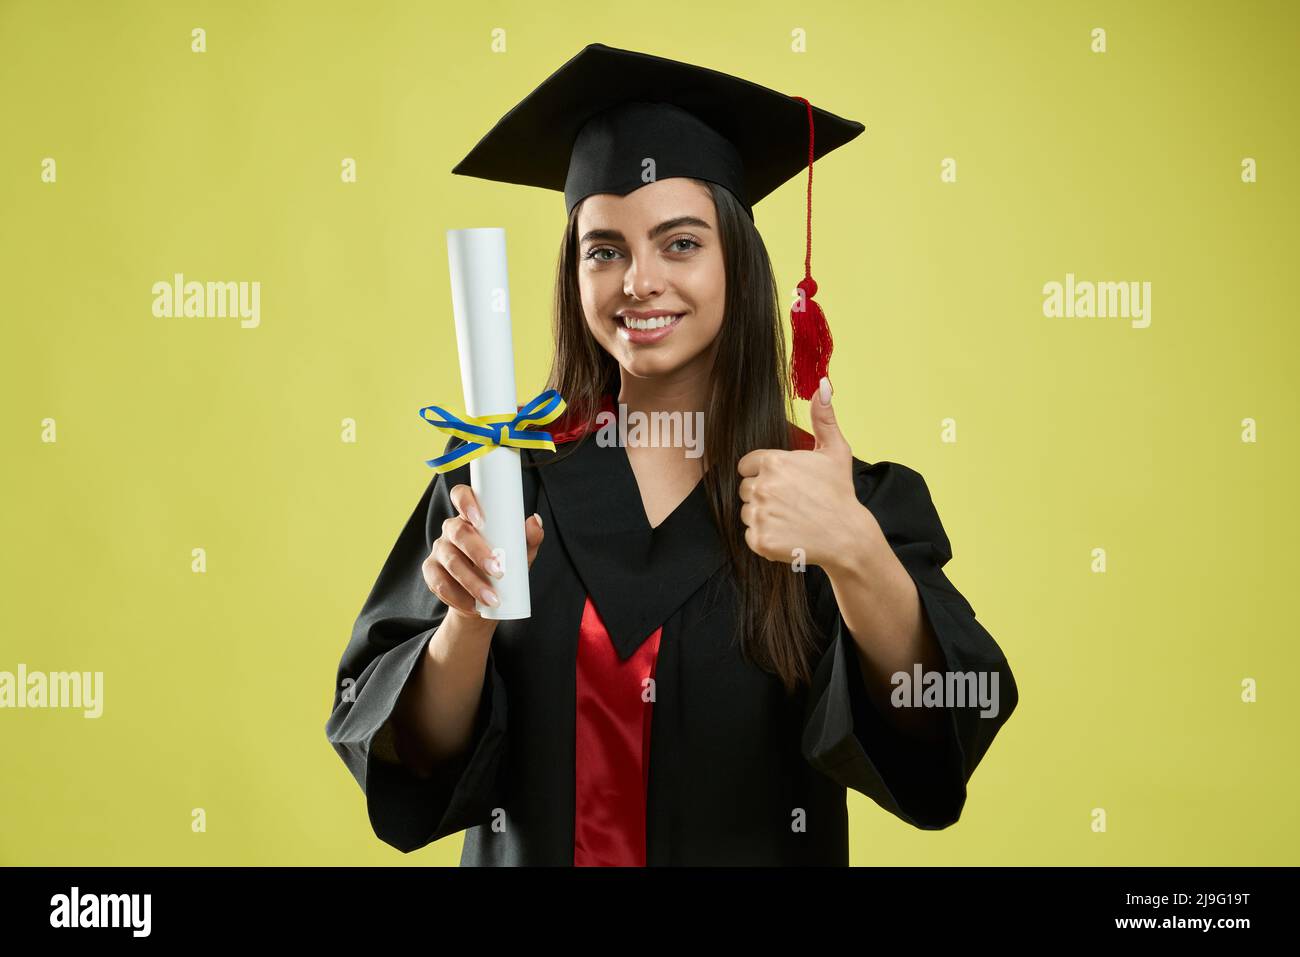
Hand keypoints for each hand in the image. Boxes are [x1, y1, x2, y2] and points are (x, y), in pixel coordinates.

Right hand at [422, 484, 544, 620]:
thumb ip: (528, 539)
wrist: (485, 602)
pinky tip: (473, 606)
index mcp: (472, 516)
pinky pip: (440, 583)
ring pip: (450, 561)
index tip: (480, 520)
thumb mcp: (519, 554)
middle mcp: (452, 529)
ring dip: (472, 581)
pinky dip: (458, 597)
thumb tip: (535, 521)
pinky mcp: (431, 572)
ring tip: (492, 598)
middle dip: (477, 552)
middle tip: (499, 571)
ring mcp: (439, 550)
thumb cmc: (503, 567)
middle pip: (458, 532)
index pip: (461, 495)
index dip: (467, 502)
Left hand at [736, 377, 882, 572]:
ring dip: (763, 516)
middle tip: (790, 502)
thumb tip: (823, 385)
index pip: (747, 465)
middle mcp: (762, 486)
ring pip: (747, 512)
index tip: (784, 483)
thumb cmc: (840, 493)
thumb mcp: (835, 451)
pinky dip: (765, 538)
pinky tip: (787, 533)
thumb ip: (823, 418)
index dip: (763, 473)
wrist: (847, 537)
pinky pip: (750, 535)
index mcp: (774, 462)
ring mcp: (760, 514)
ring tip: (790, 518)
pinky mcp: (760, 540)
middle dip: (762, 494)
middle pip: (745, 489)